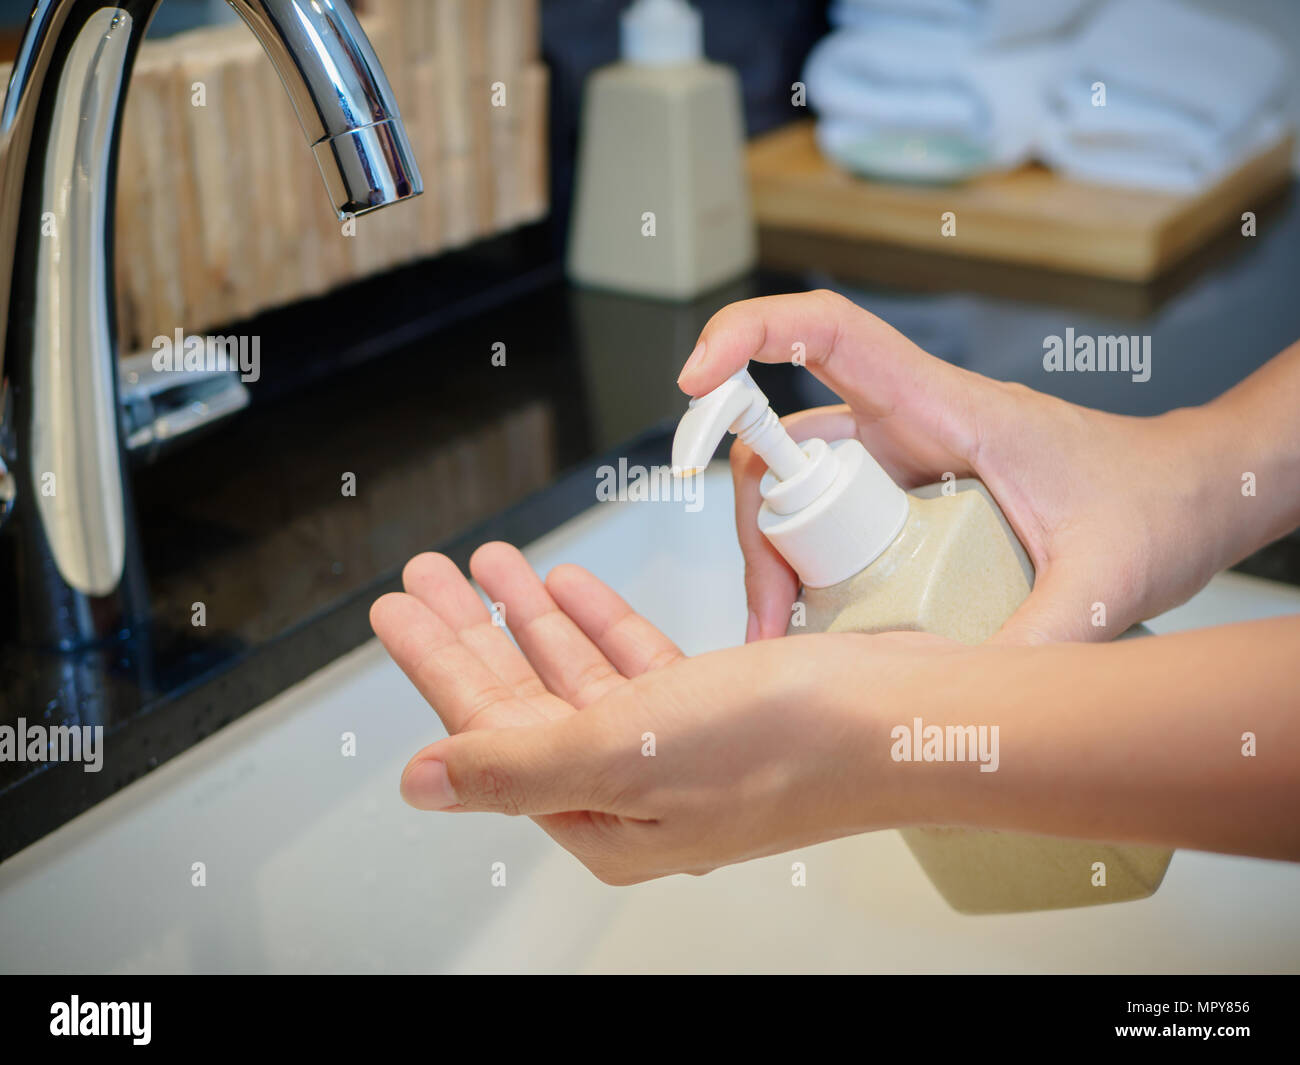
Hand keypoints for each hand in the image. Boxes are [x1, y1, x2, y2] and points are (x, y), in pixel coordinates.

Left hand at [369, 544, 960, 882]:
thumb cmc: (781, 744)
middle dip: (469, 632)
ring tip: (488, 564)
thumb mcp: (624, 752)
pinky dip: (598, 619)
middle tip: (424, 578)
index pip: (487, 731)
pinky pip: (633, 661)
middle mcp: (630, 788)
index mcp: (597, 814)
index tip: (394, 611)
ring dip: (529, 615)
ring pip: (575, 673)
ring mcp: (672, 747)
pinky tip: (570, 585)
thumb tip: (421, 781)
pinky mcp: (713, 707)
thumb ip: (512, 767)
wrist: (901, 718)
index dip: (436, 663)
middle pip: (521, 698)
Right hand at [678, 290, 1234, 643]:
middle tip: (768, 621)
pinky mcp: (904, 504)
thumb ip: (1043, 640)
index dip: (748, 334)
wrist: (1191, 496)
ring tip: (785, 644)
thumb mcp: (1106, 578)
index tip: (694, 379)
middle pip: (783, 450)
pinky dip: (804, 577)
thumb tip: (970, 703)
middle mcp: (908, 427)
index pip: (827, 332)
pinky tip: (817, 636)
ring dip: (772, 565)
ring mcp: (901, 466)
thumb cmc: (1156, 503)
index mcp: (945, 406)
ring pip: (794, 496)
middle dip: (755, 532)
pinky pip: (826, 528)